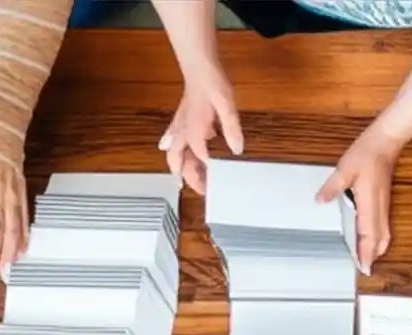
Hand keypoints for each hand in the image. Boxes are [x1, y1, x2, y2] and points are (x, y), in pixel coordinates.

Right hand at [160, 62, 243, 194]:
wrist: (200, 67)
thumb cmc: (212, 84)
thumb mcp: (227, 107)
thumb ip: (232, 129)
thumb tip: (237, 149)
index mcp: (193, 131)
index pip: (201, 158)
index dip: (209, 172)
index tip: (218, 184)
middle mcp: (183, 132)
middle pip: (180, 161)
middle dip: (188, 177)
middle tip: (201, 189)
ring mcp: (180, 127)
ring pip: (174, 153)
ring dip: (180, 168)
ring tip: (187, 182)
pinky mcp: (183, 122)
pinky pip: (176, 144)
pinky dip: (178, 155)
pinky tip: (185, 159)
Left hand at [317, 122, 405, 273]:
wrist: (384, 143)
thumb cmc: (367, 155)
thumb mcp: (345, 169)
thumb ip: (332, 187)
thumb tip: (321, 201)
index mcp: (370, 204)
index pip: (369, 235)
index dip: (367, 253)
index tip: (364, 267)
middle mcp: (379, 208)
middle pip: (380, 239)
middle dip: (373, 255)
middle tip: (365, 269)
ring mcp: (383, 206)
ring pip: (384, 234)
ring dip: (377, 248)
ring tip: (368, 258)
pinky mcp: (384, 202)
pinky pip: (383, 225)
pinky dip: (378, 237)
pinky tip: (371, 238)